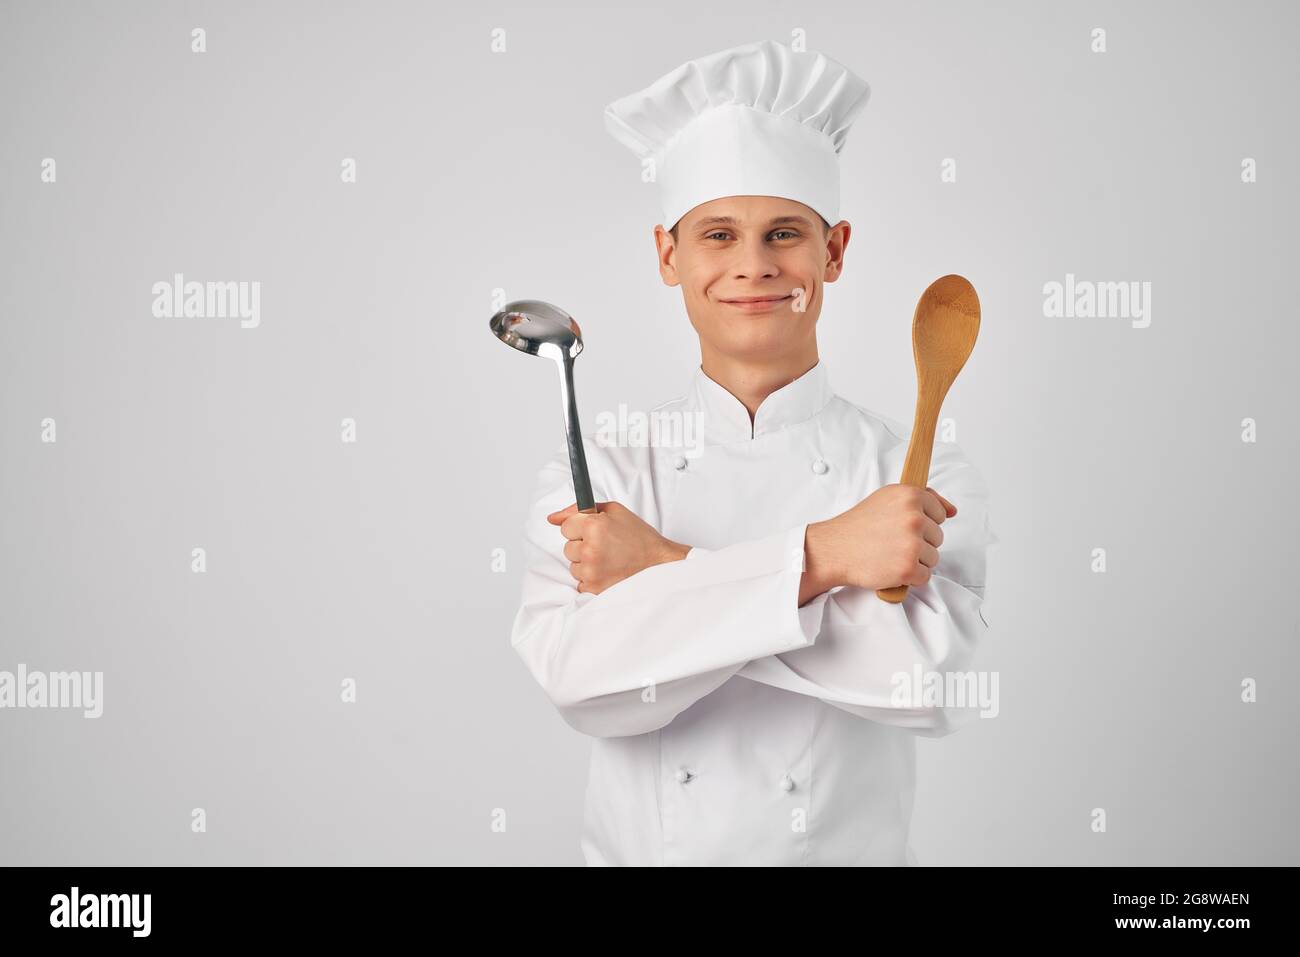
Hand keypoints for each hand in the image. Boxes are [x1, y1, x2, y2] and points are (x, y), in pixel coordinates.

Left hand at [547, 501, 690, 594]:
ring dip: (586, 563)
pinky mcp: (593, 588)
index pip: (566, 526)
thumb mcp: (614, 511)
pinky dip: (592, 579)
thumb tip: (552, 518)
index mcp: (594, 526)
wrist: (659, 564)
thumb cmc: (639, 537)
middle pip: (567, 547)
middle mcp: (590, 549)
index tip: (594, 531)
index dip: (580, 527)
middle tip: (605, 546)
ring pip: (573, 566)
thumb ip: (579, 509)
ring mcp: (591, 571)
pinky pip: (580, 582)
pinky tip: (609, 572)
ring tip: (609, 560)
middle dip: (582, 546)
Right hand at [803, 485, 956, 596]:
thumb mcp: (888, 499)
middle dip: (918, 542)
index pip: (940, 513)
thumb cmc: (859, 526)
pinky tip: (890, 567)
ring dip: (915, 560)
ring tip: (889, 554)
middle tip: (891, 541)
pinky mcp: (908, 568)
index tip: (901, 526)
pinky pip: (925, 576)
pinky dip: (910, 577)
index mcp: (910, 495)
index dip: (922, 522)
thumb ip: (924, 499)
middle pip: (938, 537)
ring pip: (933, 557)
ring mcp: (912, 543)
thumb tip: (952, 510)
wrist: (833, 550)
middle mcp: (914, 517)